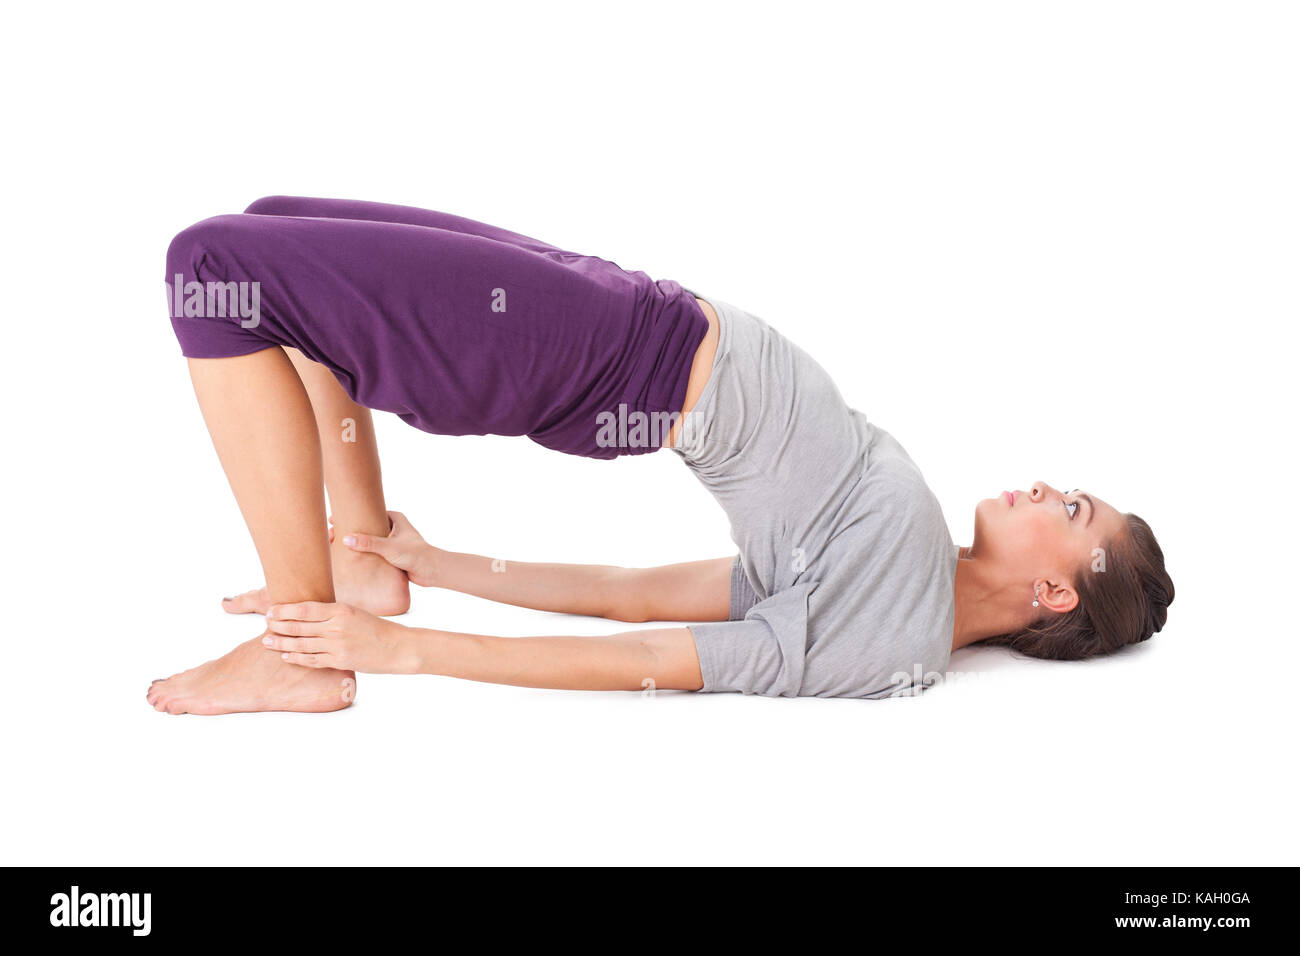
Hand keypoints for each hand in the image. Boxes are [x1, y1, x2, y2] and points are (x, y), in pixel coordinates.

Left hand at [262, 602, 425, 673]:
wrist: (398, 647)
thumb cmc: (377, 629)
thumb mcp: (355, 613)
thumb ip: (333, 614)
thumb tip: (308, 615)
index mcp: (341, 610)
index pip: (305, 609)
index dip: (285, 610)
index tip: (271, 610)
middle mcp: (337, 626)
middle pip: (299, 626)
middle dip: (278, 626)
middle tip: (265, 625)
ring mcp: (337, 644)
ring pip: (302, 643)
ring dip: (282, 643)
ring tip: (267, 641)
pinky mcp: (340, 660)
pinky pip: (313, 660)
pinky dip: (297, 658)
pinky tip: (286, 656)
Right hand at [331, 510, 438, 586]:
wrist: (432, 571)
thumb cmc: (416, 555)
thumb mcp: (390, 547)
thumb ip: (369, 543)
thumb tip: (346, 539)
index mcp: (394, 518)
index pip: (367, 512)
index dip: (350, 515)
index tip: (333, 519)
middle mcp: (392, 527)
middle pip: (366, 525)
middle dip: (350, 528)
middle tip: (331, 532)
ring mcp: (392, 540)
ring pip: (369, 539)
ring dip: (356, 542)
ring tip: (336, 544)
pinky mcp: (391, 554)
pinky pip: (373, 551)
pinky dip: (362, 553)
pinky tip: (349, 557)